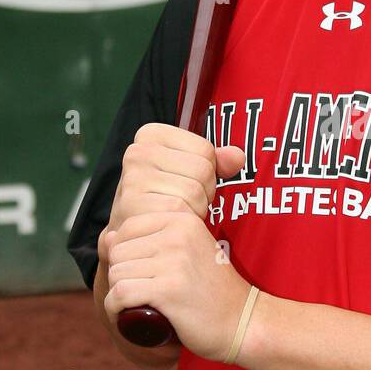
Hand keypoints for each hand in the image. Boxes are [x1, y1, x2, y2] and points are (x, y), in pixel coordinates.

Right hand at [99, 123, 244, 265]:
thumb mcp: (187, 171)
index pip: (206, 150)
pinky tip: (168, 223)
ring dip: (195, 209)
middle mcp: (138, 151)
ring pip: (196, 191)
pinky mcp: (134, 204)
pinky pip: (182, 211)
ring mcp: (134, 177)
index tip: (185, 182)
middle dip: (202, 192)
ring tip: (174, 212)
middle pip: (203, 169)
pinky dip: (183, 222)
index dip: (206, 172)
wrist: (132, 234)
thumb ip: (215, 161)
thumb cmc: (161, 199)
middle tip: (181, 201)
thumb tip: (237, 158)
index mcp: (151, 135)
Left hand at [102, 211, 253, 363]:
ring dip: (118, 295)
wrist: (243, 321)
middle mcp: (177, 233)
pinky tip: (126, 316)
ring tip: (136, 306)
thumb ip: (150, 239)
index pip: (125, 229)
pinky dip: (115, 310)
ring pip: (116, 274)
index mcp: (181, 219)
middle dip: (121, 277)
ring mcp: (174, 260)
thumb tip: (106, 236)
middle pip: (117, 252)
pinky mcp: (169, 289)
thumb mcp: (184, 254)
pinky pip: (121, 295)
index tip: (139, 276)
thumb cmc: (210, 291)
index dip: (124, 256)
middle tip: (139, 295)